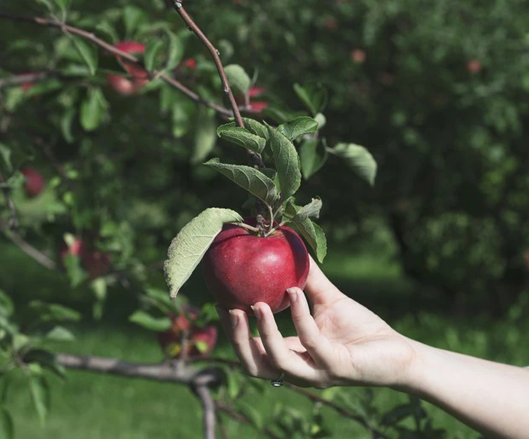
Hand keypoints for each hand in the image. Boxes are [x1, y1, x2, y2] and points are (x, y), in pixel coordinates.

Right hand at [217, 258, 416, 388]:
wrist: (397, 350)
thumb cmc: (361, 329)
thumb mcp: (327, 300)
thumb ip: (307, 279)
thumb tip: (289, 247)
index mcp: (293, 356)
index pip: (254, 352)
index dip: (233, 333)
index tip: (221, 301)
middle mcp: (300, 370)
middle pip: (256, 366)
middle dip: (237, 340)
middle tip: (230, 307)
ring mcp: (317, 372)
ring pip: (278, 361)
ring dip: (263, 332)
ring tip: (256, 304)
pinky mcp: (337, 367)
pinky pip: (311, 341)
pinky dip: (299, 315)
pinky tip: (295, 292)